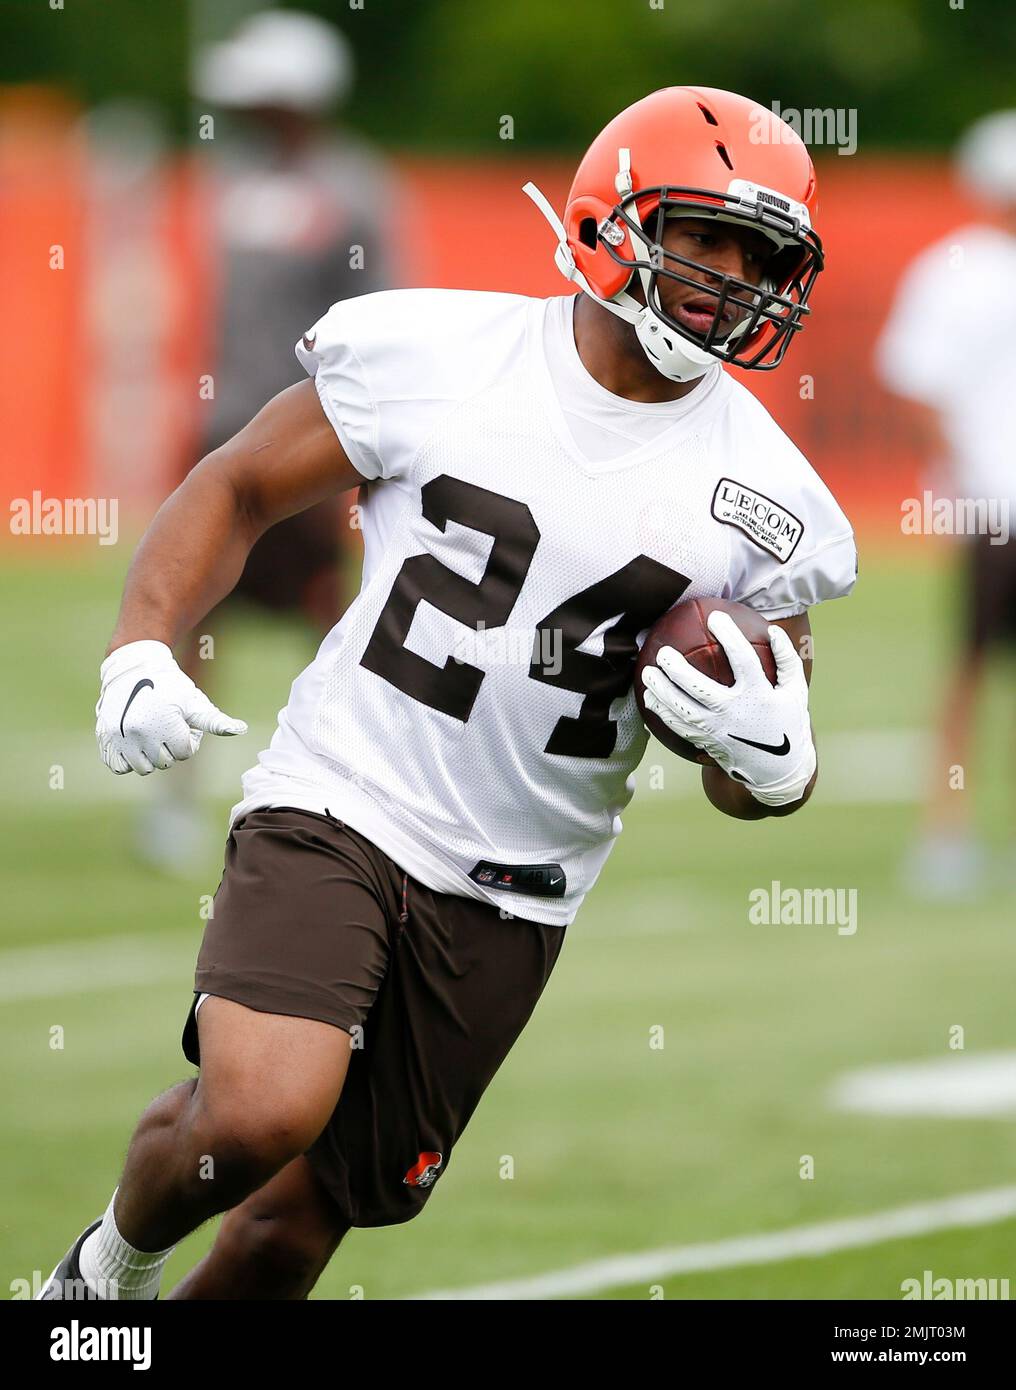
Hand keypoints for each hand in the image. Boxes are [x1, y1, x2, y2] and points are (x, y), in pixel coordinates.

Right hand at [96, 640, 246, 775]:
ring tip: (151, 733)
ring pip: (143, 768)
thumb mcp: (195, 701)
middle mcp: (140, 733)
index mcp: (166, 726)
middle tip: (166, 724)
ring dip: (150, 756)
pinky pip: (119, 767)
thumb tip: (241, 729)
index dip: (187, 738)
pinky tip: (133, 741)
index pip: (184, 753)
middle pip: (165, 763)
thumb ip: (215, 721)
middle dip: (169, 747)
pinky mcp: (105, 737)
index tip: (181, 720)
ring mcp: (120, 736)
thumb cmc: (170, 685)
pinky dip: (127, 760)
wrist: (134, 667)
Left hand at [640, 611, 815, 806]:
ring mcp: (718, 730)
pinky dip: (662, 713)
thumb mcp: (795, 691)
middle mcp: (735, 713)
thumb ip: (787, 659)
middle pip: (699, 688)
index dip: (729, 636)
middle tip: (663, 652)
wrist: (779, 768)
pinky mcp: (707, 742)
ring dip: (661, 691)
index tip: (716, 617)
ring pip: (682, 710)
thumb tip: (772, 630)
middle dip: (677, 669)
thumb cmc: (787, 721)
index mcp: (759, 695)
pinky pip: (678, 727)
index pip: (742, 660)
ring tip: (647, 673)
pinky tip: (649, 698)